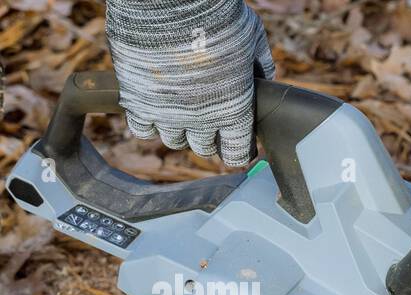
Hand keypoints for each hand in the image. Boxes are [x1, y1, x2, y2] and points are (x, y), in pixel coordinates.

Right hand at [105, 0, 275, 166]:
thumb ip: (261, 64)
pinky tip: (154, 106)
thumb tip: (264, 77)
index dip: (238, 149)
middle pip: (204, 148)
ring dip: (179, 129)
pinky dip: (148, 121)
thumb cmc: (216, 15)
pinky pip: (142, 129)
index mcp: (233, 111)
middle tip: (207, 119)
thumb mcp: (252, 37)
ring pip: (173, 140)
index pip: (237, 153)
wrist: (167, 1)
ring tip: (180, 109)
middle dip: (208, 137)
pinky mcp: (136, 101)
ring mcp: (166, 113)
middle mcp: (200, 120)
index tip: (236, 141)